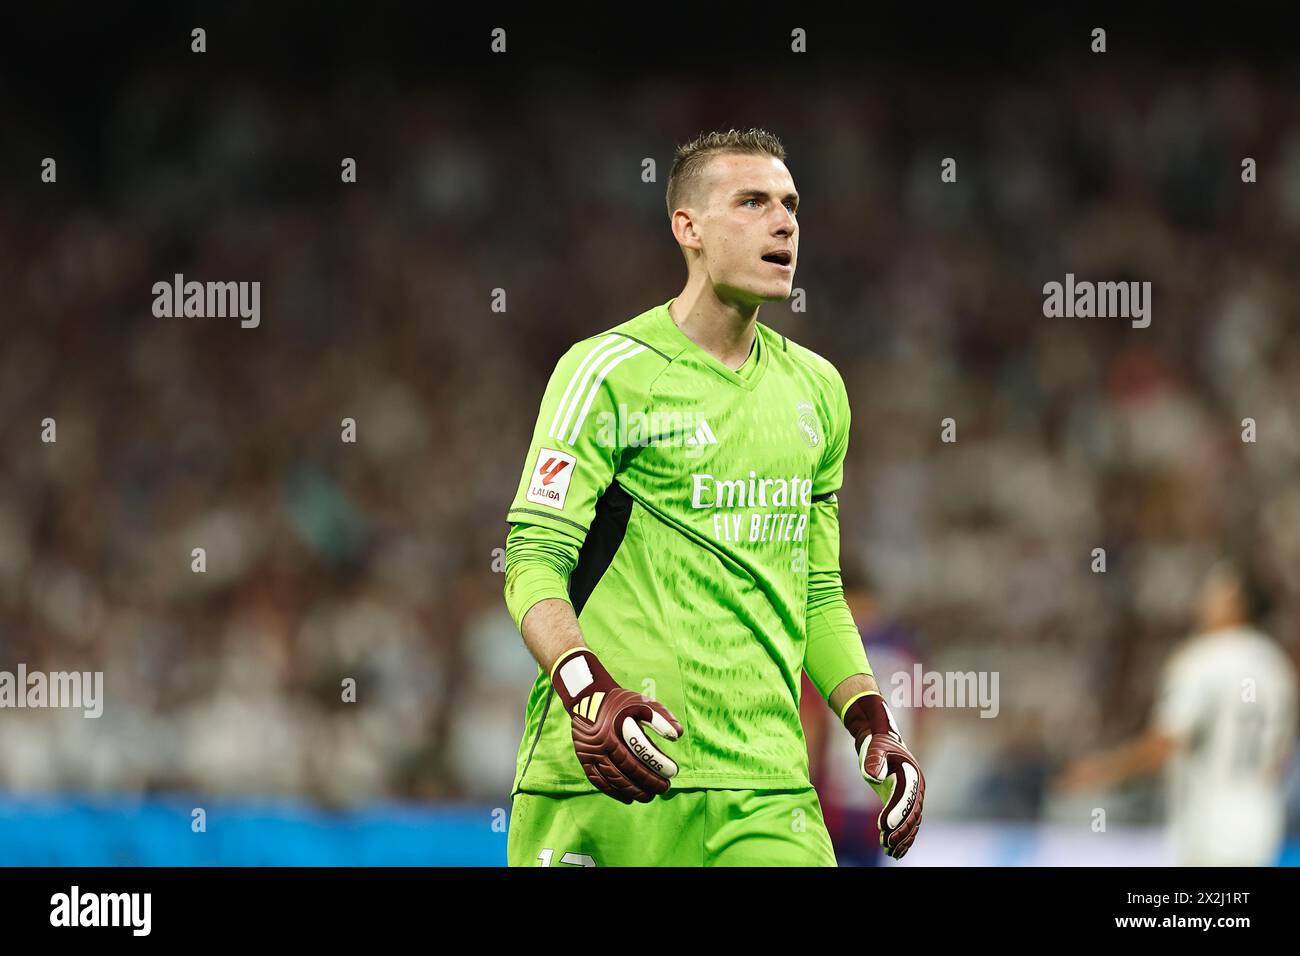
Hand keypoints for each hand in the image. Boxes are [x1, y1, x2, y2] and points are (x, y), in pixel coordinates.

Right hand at [551, 648, 684, 803]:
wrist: (587, 697)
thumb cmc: (620, 702)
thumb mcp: (641, 701)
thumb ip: (661, 716)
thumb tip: (678, 735)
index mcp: (618, 725)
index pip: (641, 750)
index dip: (658, 764)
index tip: (673, 773)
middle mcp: (602, 740)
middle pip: (627, 768)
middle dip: (648, 781)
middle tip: (664, 788)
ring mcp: (591, 751)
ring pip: (613, 777)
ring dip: (632, 790)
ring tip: (649, 797)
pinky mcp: (583, 758)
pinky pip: (598, 780)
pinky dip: (613, 792)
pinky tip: (628, 799)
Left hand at [843, 692, 924, 858]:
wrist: (881, 739)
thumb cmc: (877, 742)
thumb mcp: (874, 746)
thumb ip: (873, 758)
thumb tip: (873, 775)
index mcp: (911, 774)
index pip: (906, 798)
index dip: (896, 813)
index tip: (883, 827)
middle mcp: (916, 788)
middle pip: (912, 814)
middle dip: (901, 831)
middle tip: (886, 844)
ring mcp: (911, 796)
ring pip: (912, 823)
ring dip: (903, 838)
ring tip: (890, 852)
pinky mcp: (902, 802)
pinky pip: (906, 822)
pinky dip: (902, 837)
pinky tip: (894, 850)